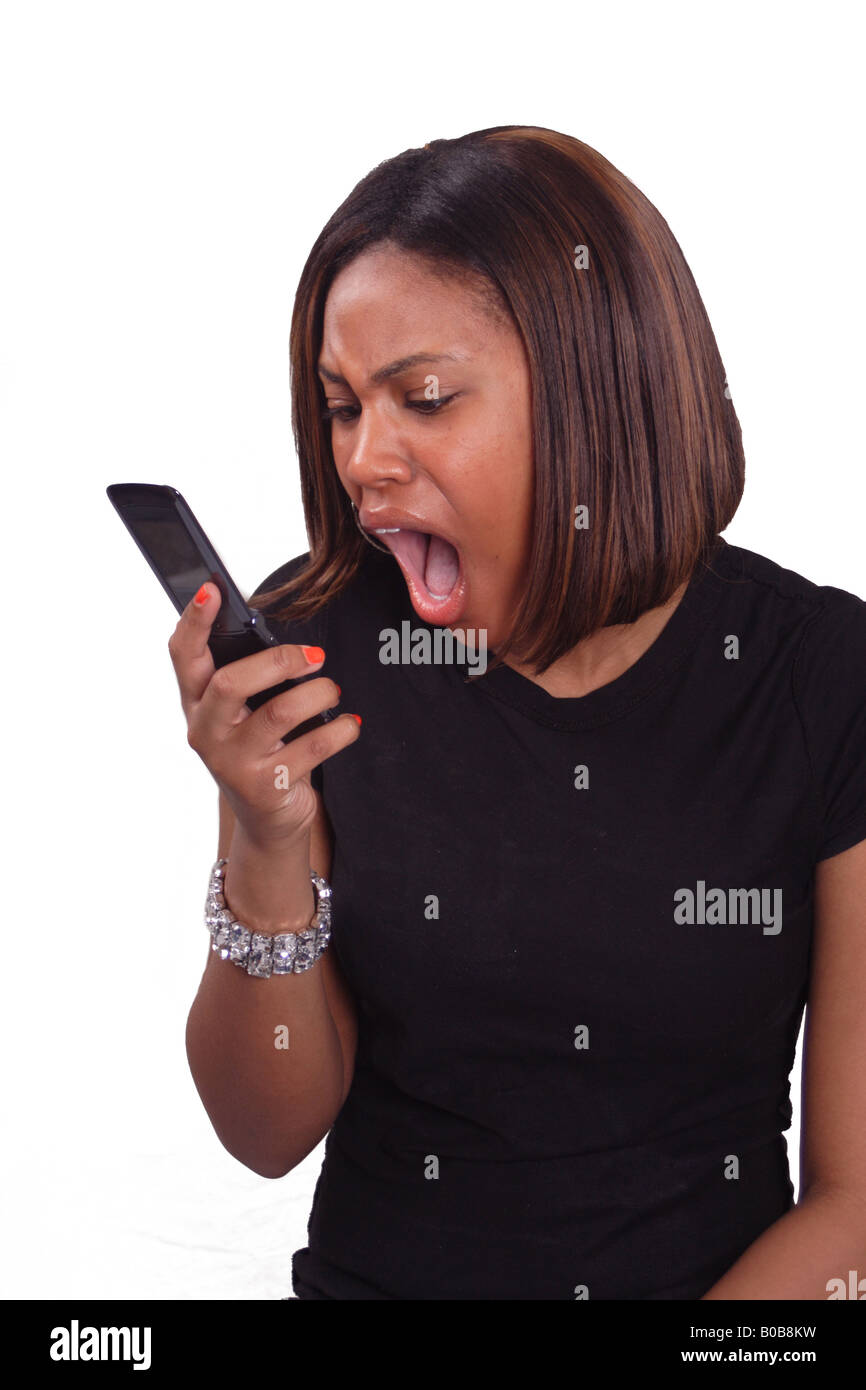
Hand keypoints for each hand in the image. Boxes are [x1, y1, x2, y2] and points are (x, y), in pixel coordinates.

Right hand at [168, 581, 359, 850]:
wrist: (268, 820)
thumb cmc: (258, 749)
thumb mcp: (241, 713)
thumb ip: (246, 675)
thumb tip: (278, 632)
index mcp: (195, 704)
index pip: (183, 656)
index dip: (194, 621)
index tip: (212, 588)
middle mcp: (206, 733)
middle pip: (230, 684)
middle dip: (278, 661)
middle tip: (315, 656)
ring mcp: (234, 763)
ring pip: (278, 714)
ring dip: (317, 693)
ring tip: (333, 690)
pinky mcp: (267, 787)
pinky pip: (312, 748)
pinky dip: (340, 730)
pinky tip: (349, 723)